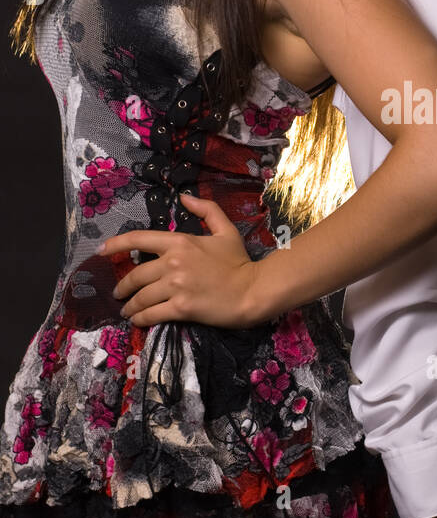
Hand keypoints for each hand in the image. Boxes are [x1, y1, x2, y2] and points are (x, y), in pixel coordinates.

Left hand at [97, 191, 260, 328]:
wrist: (253, 290)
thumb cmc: (239, 262)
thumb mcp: (225, 230)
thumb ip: (206, 210)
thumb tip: (183, 197)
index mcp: (180, 241)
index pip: (138, 239)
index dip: (115, 245)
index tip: (101, 251)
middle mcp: (173, 262)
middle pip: (135, 275)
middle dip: (123, 286)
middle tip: (119, 293)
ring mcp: (176, 286)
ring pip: (141, 297)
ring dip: (130, 305)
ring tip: (127, 310)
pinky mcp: (181, 308)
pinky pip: (152, 314)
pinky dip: (141, 318)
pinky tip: (138, 320)